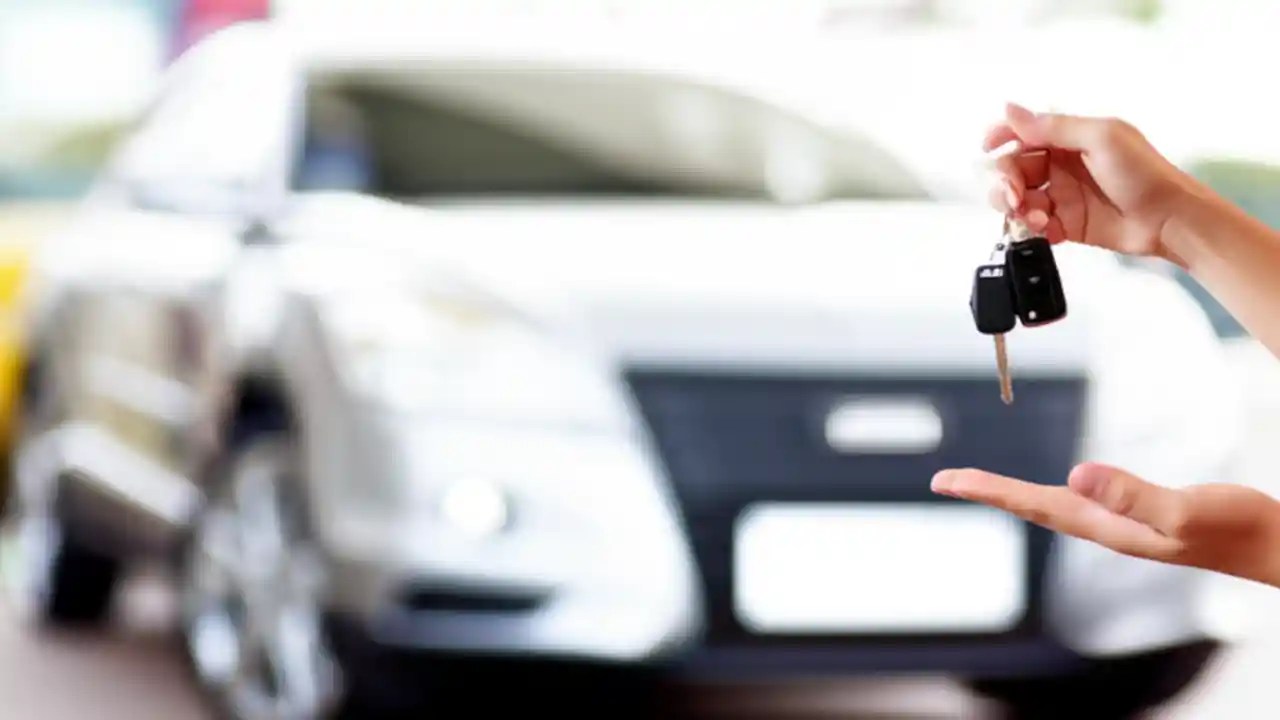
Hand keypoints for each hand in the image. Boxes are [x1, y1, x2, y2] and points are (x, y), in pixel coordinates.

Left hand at [931, 463, 1279, 586]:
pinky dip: (1050, 493)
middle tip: (944, 480)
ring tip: (979, 484)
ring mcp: (1120, 524)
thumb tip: (1075, 475)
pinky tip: (1053, 491)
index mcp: (1106, 527)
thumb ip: (1132, 495)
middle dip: (987, 492)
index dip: (988, 490)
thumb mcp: (1182, 509)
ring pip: (1052, 506)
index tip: (945, 480)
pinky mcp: (1138, 515)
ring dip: (1012, 494)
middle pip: (1032, 506)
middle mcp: (1105, 528)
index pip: (1033, 504)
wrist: (1270, 545)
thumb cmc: (1234, 528)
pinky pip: (1078, 503)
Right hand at [986, 103, 1198, 264]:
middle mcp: (1061, 165)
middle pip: (1012, 168)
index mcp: (1069, 138)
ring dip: (1016, 207)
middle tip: (1014, 196)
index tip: (988, 147)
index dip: (1000, 137)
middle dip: (1006, 181)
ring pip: (1017, 199)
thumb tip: (1009, 109)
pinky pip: (1033, 225)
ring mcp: (1061, 195)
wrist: (1169, 219)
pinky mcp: (1065, 224)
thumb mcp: (1100, 138)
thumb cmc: (1145, 173)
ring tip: (1034, 216)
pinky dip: (1031, 227)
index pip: (1022, 132)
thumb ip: (1053, 126)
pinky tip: (1044, 227)